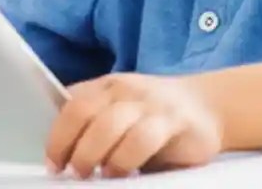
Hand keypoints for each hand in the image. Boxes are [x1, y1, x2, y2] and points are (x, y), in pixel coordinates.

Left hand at [45, 73, 222, 178]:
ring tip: (96, 175)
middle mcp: (124, 89)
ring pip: (111, 124)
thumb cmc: (154, 116)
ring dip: (96, 153)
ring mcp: (148, 102)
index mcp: (105, 86)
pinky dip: (126, 158)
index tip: (54, 163)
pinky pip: (143, 138)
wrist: (207, 105)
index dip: (57, 136)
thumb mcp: (120, 111)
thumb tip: (61, 154)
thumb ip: (94, 123)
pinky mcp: (173, 120)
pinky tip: (124, 172)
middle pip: (85, 111)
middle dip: (73, 146)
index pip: (71, 105)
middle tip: (73, 172)